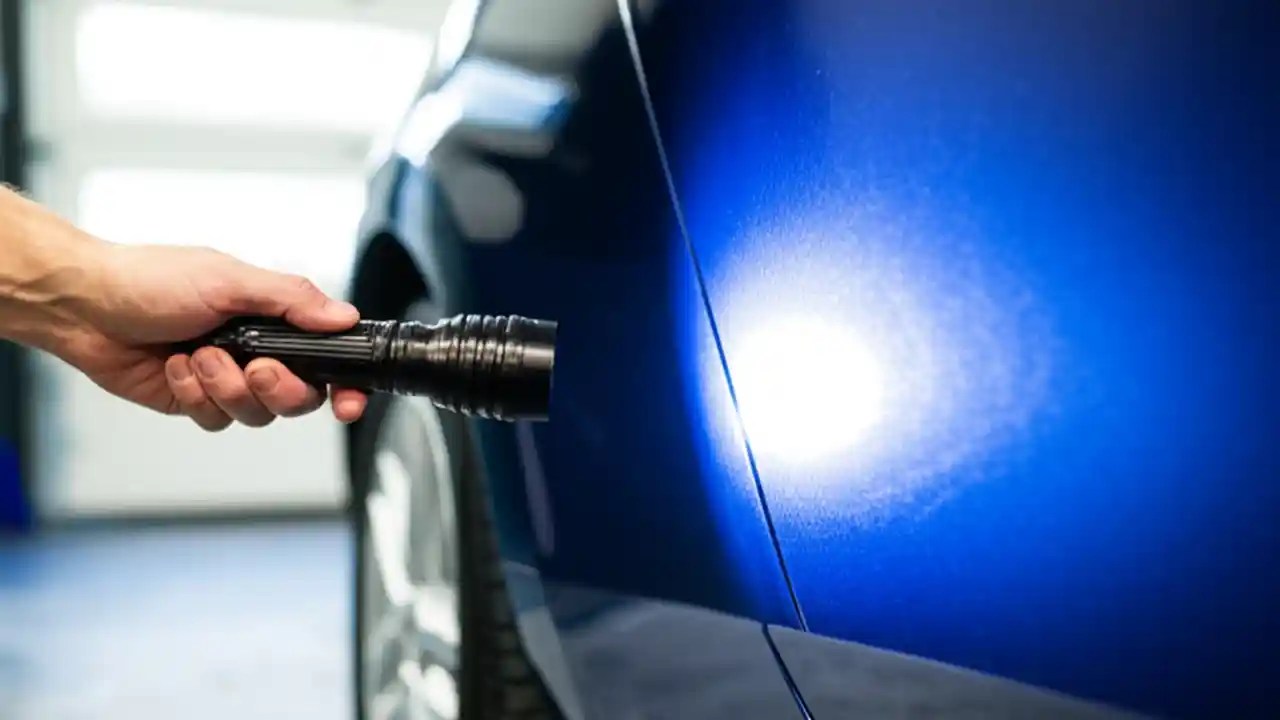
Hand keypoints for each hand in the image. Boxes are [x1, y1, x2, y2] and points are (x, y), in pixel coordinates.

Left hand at [62, 244, 368, 430]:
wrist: (86, 304)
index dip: (345, 386)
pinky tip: (175, 367)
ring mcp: (225, 379)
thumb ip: (291, 299)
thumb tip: (344, 315)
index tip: (347, 401)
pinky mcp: (194, 401)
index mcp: (274, 319)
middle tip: (257, 368)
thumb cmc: (150, 279)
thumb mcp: (230, 279)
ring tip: (199, 356)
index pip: (328, 359)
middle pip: (299, 399)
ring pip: (256, 414)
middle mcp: (256, 351)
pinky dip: (194, 394)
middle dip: (279, 388)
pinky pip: (213, 419)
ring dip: (226, 387)